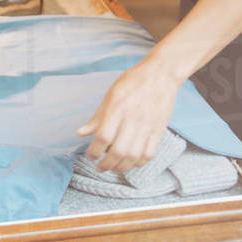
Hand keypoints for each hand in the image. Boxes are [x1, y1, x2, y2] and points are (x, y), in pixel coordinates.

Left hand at [76, 54, 180, 174]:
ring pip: (133, 157)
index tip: (90, 156)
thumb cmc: (133, 81)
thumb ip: (97, 116)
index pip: (103, 136)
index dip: (94, 151)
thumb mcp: (111, 94)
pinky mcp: (159, 130)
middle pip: (118, 151)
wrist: (161, 74)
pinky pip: (149, 154)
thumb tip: (81, 133)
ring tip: (114, 168)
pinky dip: (139, 163)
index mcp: (118, 107)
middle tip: (100, 167)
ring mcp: (147, 126)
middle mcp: (133, 118)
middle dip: (106, 164)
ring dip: (121, 167)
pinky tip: (131, 162)